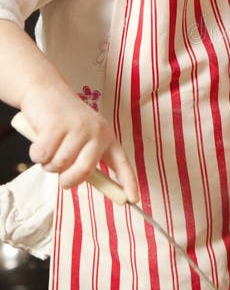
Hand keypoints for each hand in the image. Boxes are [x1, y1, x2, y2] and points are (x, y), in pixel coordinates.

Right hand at [20, 86, 138, 202]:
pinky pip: (42, 156)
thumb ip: (85, 159)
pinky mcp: (56, 125)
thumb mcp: (82, 137)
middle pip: (83, 171)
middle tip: (60, 174)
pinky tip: (40, 138)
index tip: (132, 200)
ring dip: (48, 163)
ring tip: (50, 145)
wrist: (45, 90)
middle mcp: (96, 132)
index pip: (121, 163)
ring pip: (58, 166)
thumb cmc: (62, 119)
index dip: (128, 182)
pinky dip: (36, 154)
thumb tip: (80, 183)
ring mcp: (77, 127)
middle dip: (67, 180)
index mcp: (106, 137)